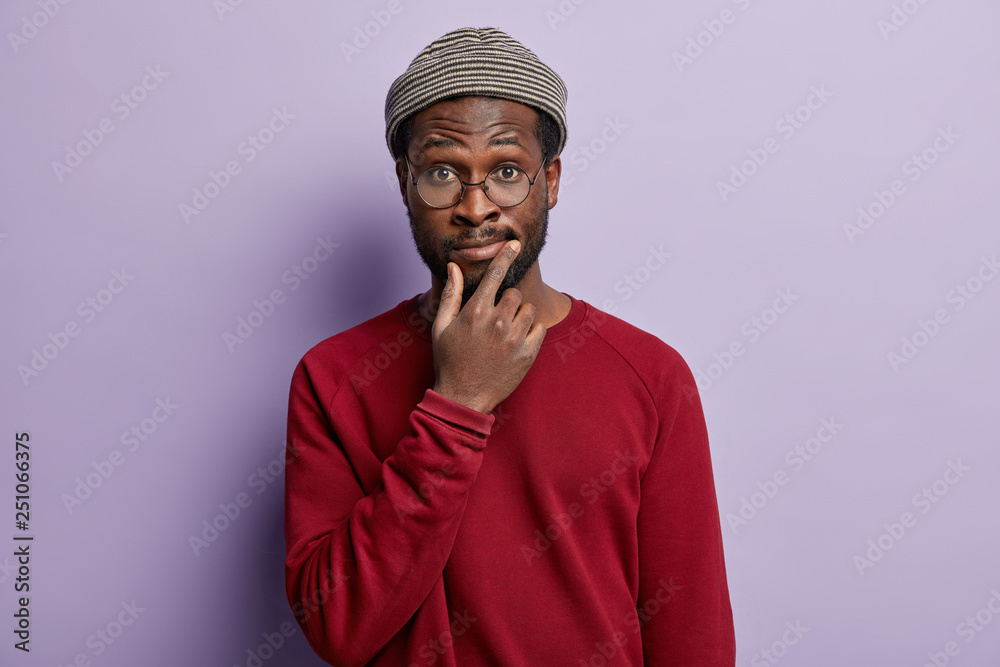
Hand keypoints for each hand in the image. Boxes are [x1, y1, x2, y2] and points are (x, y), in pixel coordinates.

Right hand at [431, 240, 545, 413]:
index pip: (495, 274)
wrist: (463, 398)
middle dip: (507, 302)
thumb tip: (454, 266)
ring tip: (505, 332)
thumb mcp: (441, 326)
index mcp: (475, 312)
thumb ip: (450, 294)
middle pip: (514, 293)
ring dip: (520, 316)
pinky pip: (540, 328)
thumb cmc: (449, 361)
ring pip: (528, 309)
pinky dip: (531, 332)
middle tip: (495, 320)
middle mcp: (497, 322)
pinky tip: (516, 342)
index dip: (505, 255)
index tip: (515, 243)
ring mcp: (514, 339)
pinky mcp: (528, 354)